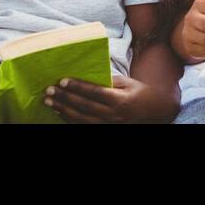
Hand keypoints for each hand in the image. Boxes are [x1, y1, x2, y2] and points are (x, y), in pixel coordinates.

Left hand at [44, 75, 178, 122]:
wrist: (155, 113)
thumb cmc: (140, 93)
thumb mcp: (128, 83)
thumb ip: (109, 80)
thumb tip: (89, 74)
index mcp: (119, 100)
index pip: (94, 93)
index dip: (77, 87)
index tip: (62, 80)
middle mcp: (113, 115)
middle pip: (84, 107)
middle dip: (65, 98)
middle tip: (49, 90)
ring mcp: (109, 125)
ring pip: (81, 119)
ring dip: (63, 110)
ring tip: (49, 102)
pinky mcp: (105, 129)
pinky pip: (85, 126)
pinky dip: (70, 120)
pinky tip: (60, 113)